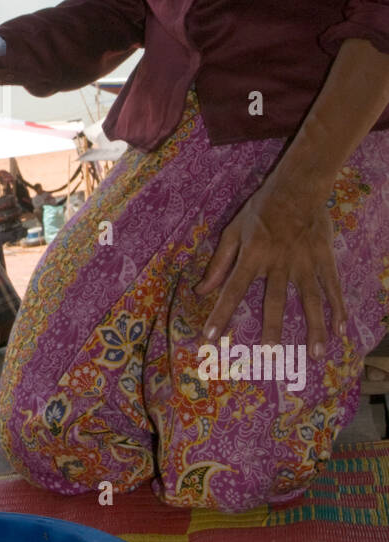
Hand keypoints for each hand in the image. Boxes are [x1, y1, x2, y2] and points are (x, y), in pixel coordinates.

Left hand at [194, 179, 346, 360]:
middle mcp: (277, 262)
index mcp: (252, 256)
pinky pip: (331, 286)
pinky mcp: (323, 258)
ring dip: (314, 327)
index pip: (232, 289)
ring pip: (309, 299)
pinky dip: (337, 308)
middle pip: (275, 300)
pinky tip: (340, 329)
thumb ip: (218, 263)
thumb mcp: (233, 232)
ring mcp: (304, 261)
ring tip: (315, 354)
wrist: (296, 187)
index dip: (220, 313)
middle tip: (271, 355)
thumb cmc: (260, 210)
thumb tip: (201, 290)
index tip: (210, 336)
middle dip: (272, 328)